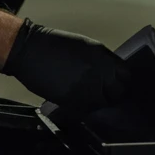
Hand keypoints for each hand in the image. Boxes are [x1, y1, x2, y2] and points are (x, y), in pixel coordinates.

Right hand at [2, 19, 130, 115]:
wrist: (28, 50)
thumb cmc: (53, 44)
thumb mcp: (84, 46)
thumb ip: (100, 61)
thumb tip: (109, 74)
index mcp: (103, 57)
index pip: (126, 76)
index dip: (123, 81)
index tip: (118, 84)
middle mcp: (99, 73)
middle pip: (118, 93)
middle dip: (114, 94)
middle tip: (106, 95)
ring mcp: (87, 89)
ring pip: (103, 103)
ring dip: (99, 102)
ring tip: (90, 98)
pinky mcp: (73, 101)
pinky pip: (87, 109)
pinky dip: (86, 108)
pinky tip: (79, 101)